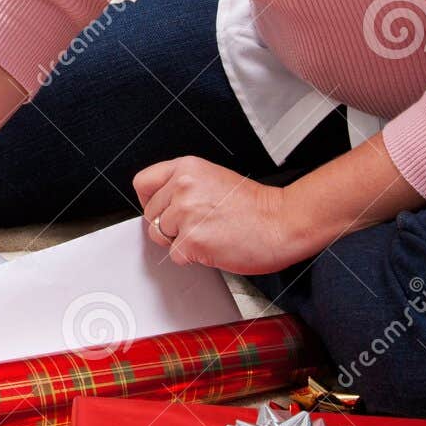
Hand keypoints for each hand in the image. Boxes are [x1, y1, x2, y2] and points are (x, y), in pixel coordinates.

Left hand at [132, 155, 300, 274]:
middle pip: (150, 215)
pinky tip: (212, 246)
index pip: (143, 183)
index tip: (161, 209)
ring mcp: (186, 213)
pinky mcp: (192, 240)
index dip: (149, 201)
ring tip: (207, 234)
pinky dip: (192, 257)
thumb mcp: (213, 178)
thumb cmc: (256, 205)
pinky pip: (175, 256)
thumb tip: (161, 203)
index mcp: (186, 168)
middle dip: (168, 225)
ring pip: (160, 236)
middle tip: (196, 226)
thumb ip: (184, 185)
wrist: (282, 222)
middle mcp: (182, 187)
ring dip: (180, 242)